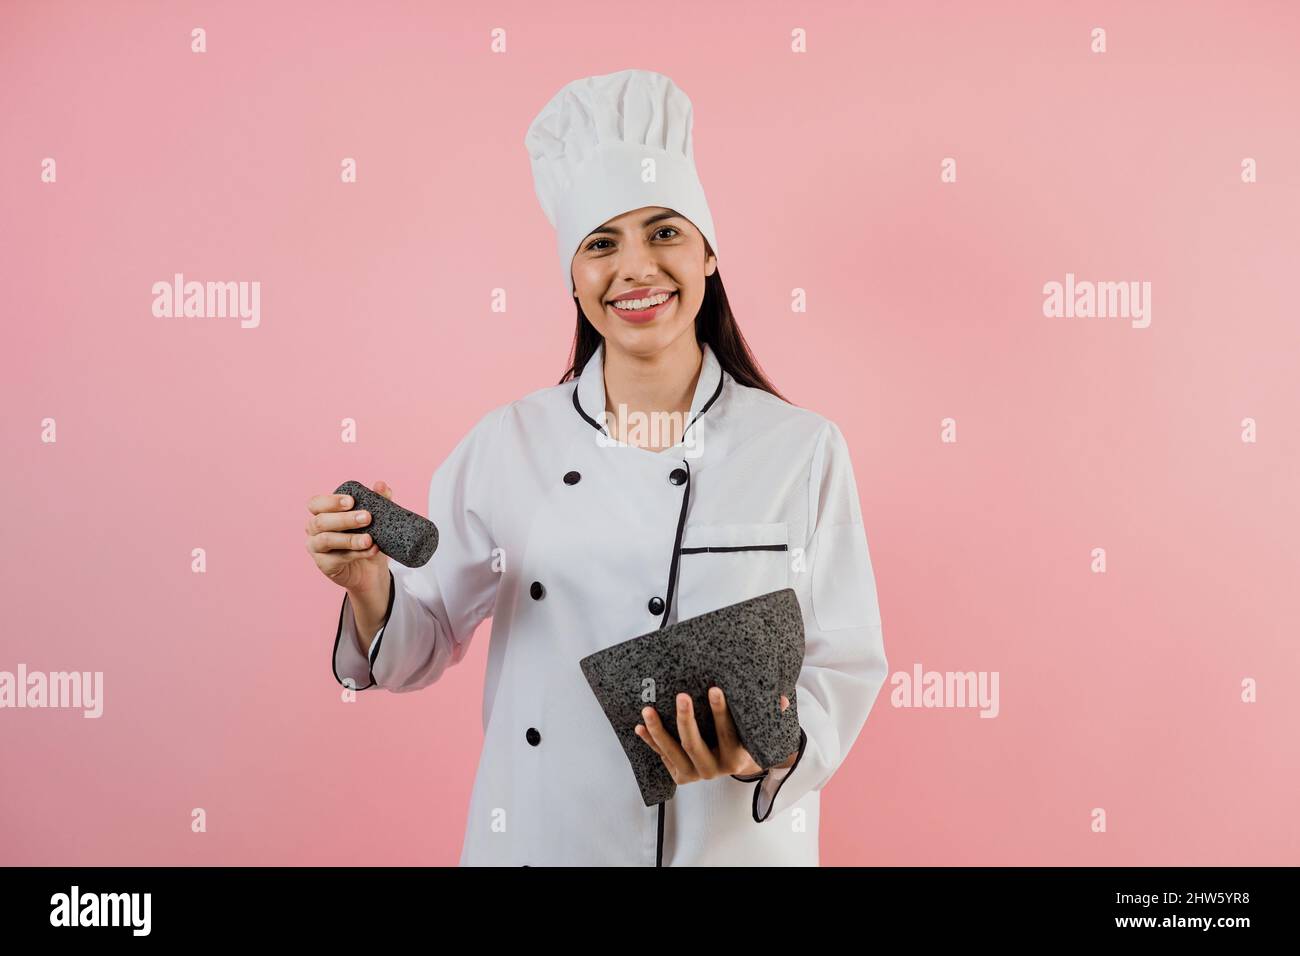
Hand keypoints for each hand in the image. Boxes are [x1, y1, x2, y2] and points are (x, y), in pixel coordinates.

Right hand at [305, 480, 393, 592]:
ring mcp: (316, 548)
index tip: (352, 501)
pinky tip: (372, 550)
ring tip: (369, 539)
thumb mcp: (375, 519)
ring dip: (350, 539)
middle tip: (367, 518)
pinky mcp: (324, 565)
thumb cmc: (367, 537)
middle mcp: (314, 529)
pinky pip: (338, 558)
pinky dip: (356, 553)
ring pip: (327, 540)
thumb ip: (378, 500)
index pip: (316, 503)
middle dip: (344, 519)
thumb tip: (380, 484)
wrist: (371, 568)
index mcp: (322, 513)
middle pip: (321, 521)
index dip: (331, 501)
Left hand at [635, 686, 796, 783]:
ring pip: (673, 753)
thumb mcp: (763, 733)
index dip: (721, 712)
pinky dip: (650, 742)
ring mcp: (695, 774)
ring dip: (658, 731)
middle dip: (686, 720)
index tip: (715, 689)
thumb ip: (772, 716)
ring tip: (648, 710)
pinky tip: (639, 727)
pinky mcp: (680, 775)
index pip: (728, 734)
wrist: (738, 765)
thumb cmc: (749, 741)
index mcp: (736, 760)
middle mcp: (714, 771)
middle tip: (681, 695)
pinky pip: (662, 757)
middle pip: (695, 745)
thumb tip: (782, 700)